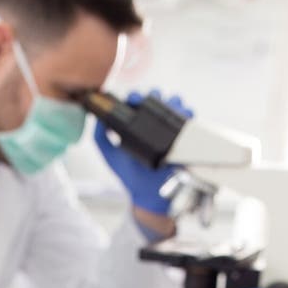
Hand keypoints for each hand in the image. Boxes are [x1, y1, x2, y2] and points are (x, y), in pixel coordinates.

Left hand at [94, 90, 193, 214]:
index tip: (133, 99)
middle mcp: (154, 124)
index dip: (135, 96)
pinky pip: (189, 120)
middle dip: (155, 95)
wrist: (147, 193)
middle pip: (158, 98)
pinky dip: (188, 112)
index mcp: (137, 124)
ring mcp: (169, 129)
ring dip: (173, 100)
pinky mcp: (183, 138)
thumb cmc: (128, 174)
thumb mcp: (109, 155)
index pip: (137, 102)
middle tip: (152, 100)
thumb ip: (100, 137)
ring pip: (175, 104)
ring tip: (170, 104)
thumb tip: (98, 117)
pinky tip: (184, 113)